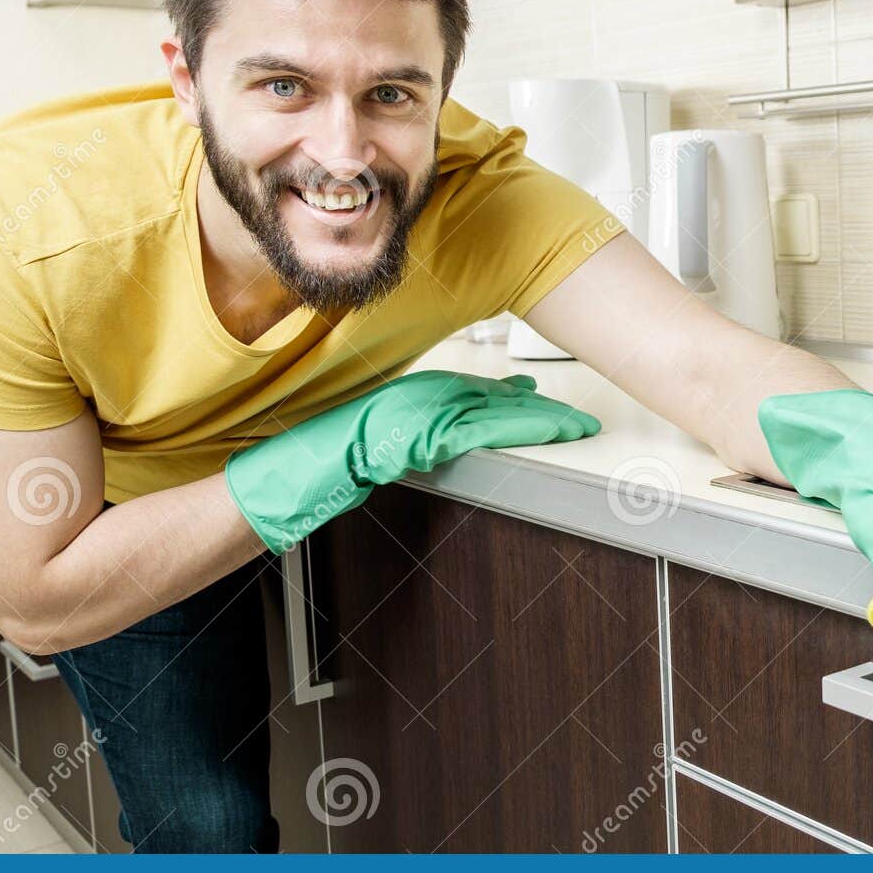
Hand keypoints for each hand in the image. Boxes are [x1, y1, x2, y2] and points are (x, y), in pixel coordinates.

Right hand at [226, 370, 599, 553]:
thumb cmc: (331, 461)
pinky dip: (505, 431)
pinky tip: (535, 432)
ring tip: (574, 430)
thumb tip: (458, 438)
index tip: (555, 411)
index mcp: (418, 397)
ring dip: (537, 423)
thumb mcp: (388, 441)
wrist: (291, 475)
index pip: (483, 397)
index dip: (523, 405)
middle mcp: (422, 398)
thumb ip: (428, 434)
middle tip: (582, 423)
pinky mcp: (414, 436)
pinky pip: (471, 433)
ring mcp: (418, 415)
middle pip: (496, 403)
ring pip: (492, 415)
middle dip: (542, 415)